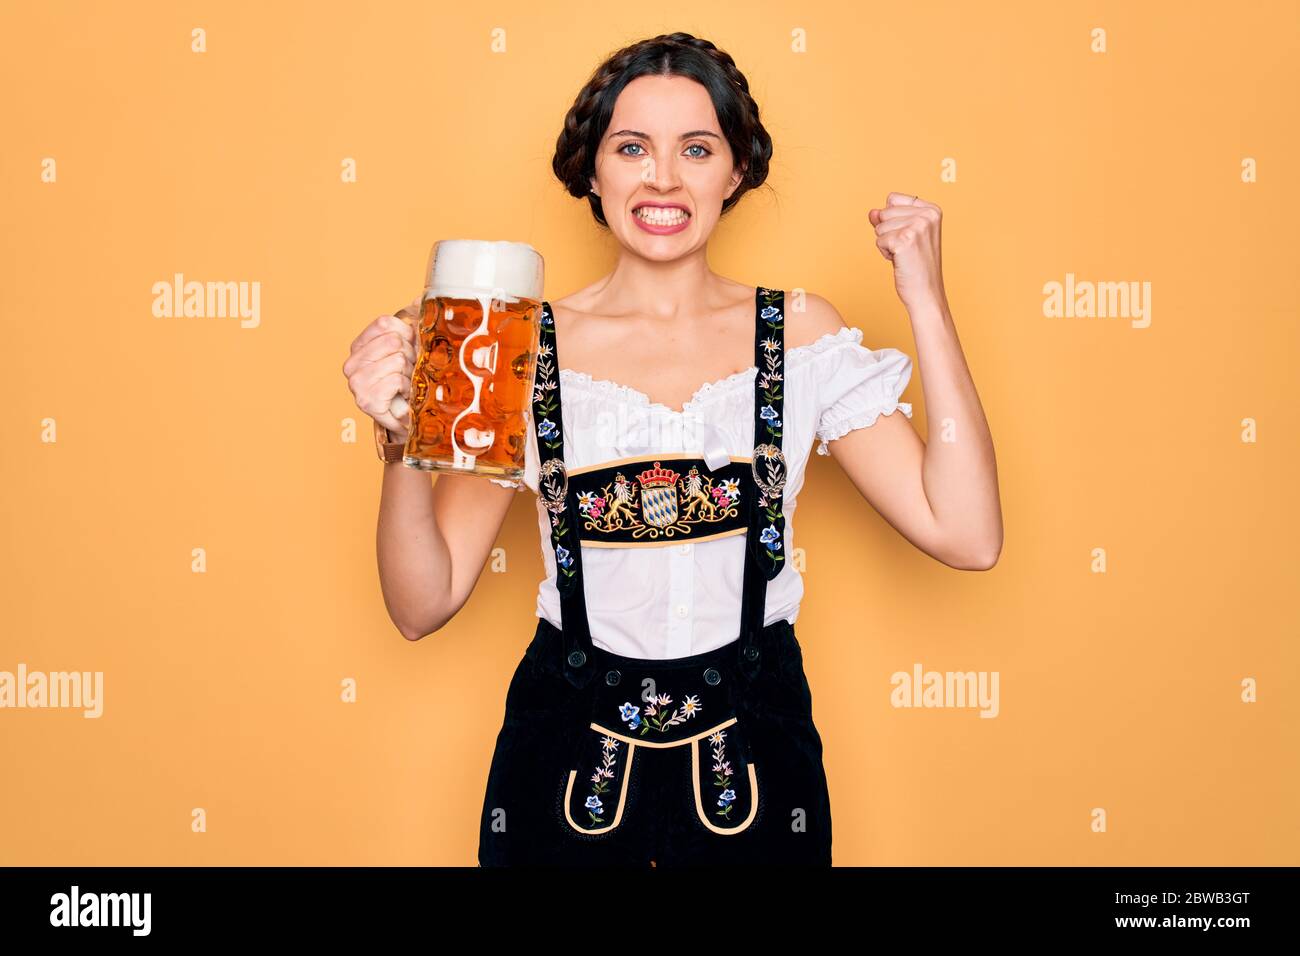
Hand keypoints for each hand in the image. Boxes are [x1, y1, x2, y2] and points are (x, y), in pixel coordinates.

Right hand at [342, 293, 420, 441]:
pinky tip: (403, 397)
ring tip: (406, 385)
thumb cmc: (410, 381)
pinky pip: (396, 380)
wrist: (409, 419)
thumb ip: (414, 321)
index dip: (406, 335)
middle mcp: (352, 362)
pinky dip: (407, 388)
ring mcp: (356, 382)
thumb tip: (422, 297)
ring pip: (397, 360)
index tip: (409, 349)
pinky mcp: (366, 400)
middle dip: (410, 357)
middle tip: (409, 372)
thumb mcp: (412, 347)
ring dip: (410, 374)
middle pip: (394, 341)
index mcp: (360, 345)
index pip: (385, 323)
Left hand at [868, 192, 946, 312]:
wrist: (926, 292)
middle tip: (907, 249)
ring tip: (905, 255)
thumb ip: (888, 220)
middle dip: (889, 233)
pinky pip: (879, 240)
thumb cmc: (917, 266)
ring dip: (887, 244)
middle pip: (884, 212)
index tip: (908, 236)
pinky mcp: (905, 240)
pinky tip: (900, 261)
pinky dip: (885, 253)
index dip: (892, 219)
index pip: (893, 199)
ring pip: (880, 227)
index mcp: (932, 210)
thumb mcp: (905, 236)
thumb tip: (872, 212)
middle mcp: (927, 215)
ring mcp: (917, 226)